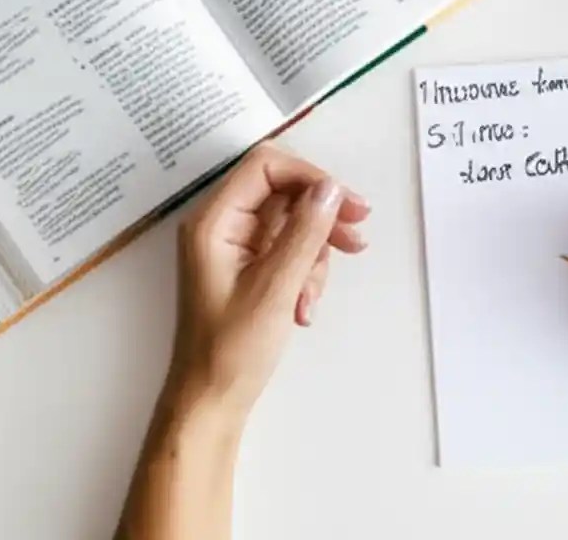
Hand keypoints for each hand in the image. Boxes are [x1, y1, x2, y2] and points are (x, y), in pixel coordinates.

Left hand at [169, 143, 369, 417]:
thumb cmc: (233, 348)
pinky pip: (287, 251)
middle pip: (283, 194)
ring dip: (314, 256)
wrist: (210, 400)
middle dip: (321, 219)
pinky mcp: (247, 268)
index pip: (266, 168)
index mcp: (214, 222)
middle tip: (357, 240)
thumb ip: (304, 232)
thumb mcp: (275, 287)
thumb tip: (331, 188)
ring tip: (312, 297)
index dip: (311, 178)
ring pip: (291, 225)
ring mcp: (234, 248)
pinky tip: (304, 308)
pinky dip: (304, 274)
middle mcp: (221, 226)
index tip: (347, 206)